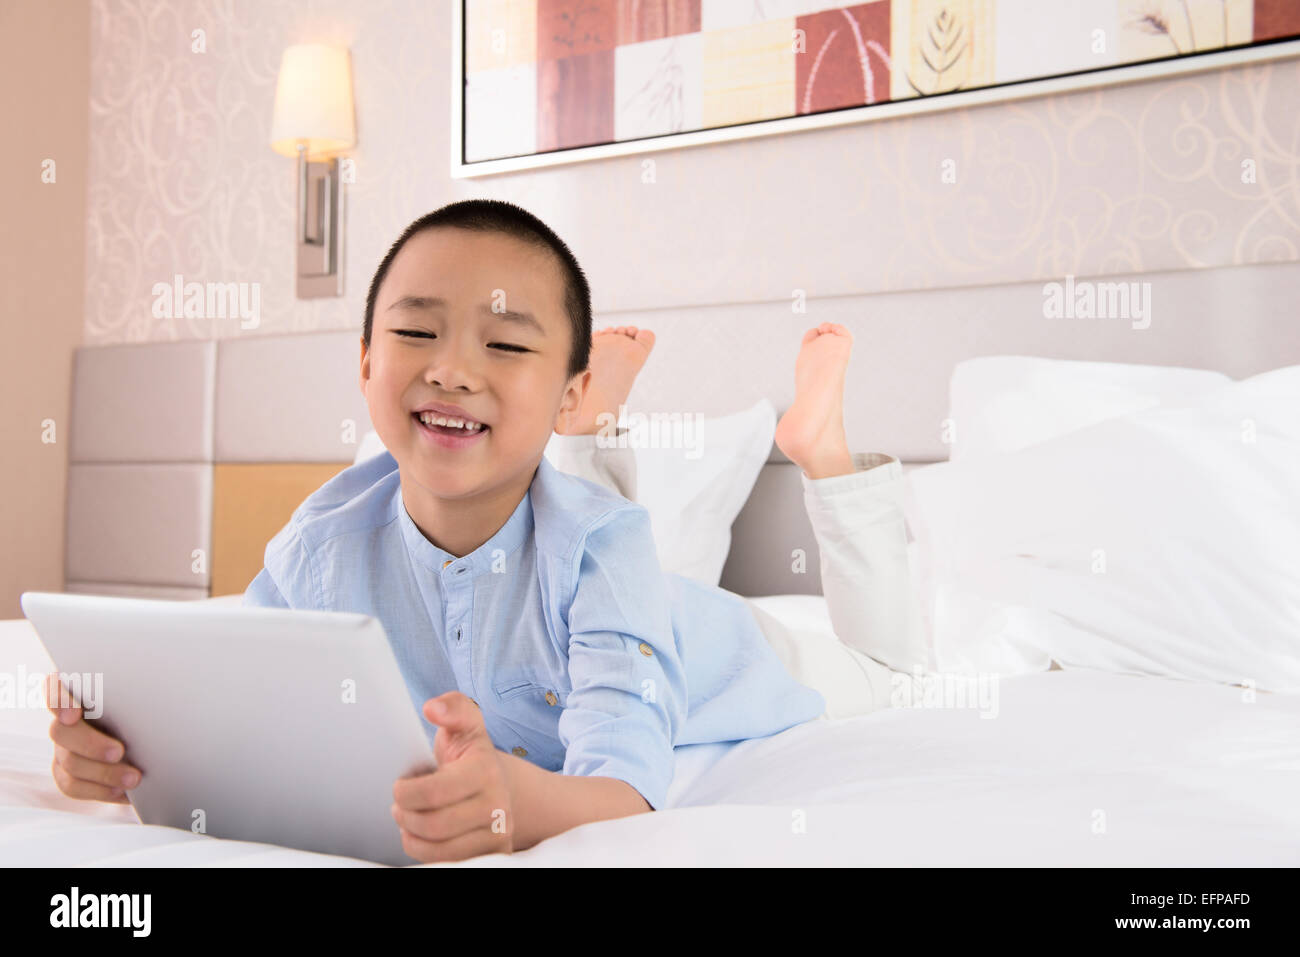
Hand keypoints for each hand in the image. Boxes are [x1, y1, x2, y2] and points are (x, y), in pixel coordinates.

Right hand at [44, 672, 140, 803]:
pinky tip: (120, 791)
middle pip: (60, 731)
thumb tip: (156, 699)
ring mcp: (62, 747)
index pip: (55, 688)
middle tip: (119, 752)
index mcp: (79, 690)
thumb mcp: (142, 696)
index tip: (74, 715)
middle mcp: (64, 719)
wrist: (149, 738)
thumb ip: (135, 694)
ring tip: (133, 778)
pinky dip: (98, 790)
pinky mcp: (65, 772)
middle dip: (90, 744)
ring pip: (69, 762)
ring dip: (102, 772)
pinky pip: (73, 786)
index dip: (59, 702)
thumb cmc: (146, 708)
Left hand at [391, 691, 513, 862]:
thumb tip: (433, 708)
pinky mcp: (494, 855)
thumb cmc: (471, 754)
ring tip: (408, 821)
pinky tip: (422, 837)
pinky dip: (427, 854)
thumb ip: (452, 707)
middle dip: (406, 816)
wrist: (499, 785)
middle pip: (435, 825)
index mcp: (486, 770)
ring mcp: (499, 834)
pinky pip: (450, 864)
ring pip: (440, 851)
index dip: (405, 792)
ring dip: (413, 837)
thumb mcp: (464, 723)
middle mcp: (499, 805)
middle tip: (398, 807)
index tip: (398, 786)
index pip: (434, 793)